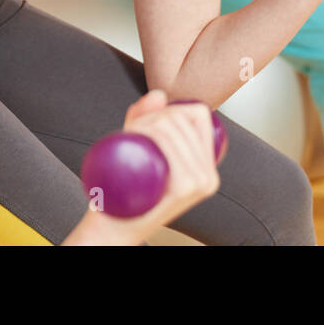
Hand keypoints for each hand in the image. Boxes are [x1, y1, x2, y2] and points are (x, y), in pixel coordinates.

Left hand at [76, 90, 219, 244]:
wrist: (113, 229)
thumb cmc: (126, 192)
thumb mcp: (139, 149)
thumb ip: (146, 118)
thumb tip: (160, 95)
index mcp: (208, 166)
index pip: (199, 115)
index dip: (172, 108)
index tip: (149, 122)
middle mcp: (210, 176)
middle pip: (183, 120)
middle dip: (153, 114)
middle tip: (131, 131)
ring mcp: (200, 183)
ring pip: (174, 129)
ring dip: (147, 122)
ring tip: (130, 135)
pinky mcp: (185, 189)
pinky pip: (171, 147)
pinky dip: (154, 133)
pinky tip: (141, 135)